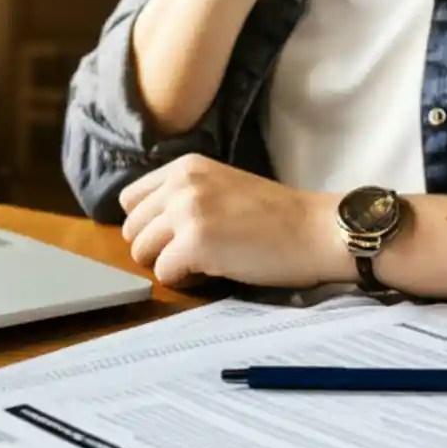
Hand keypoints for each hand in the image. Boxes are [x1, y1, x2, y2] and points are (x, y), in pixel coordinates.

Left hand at [119, 155, 338, 287]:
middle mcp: (180, 184)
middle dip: (155, 247)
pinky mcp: (195, 243)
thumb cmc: (275, 216)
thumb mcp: (221, 186)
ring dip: (167, 264)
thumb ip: (185, 195)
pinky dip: (184, 280)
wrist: (315, 230)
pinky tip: (212, 272)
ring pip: (141, 252)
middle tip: (191, 253)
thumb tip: (148, 226)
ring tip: (202, 262)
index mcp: (185, 166)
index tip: (175, 235)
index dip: (149, 224)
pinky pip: (164, 273)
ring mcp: (186, 212)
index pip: (130, 200)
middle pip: (132, 229)